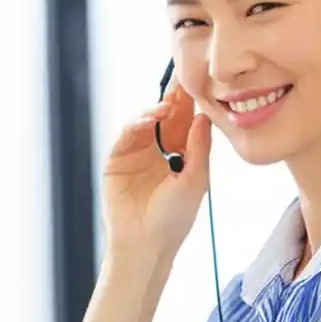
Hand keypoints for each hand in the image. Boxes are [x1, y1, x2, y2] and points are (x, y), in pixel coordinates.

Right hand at [102, 76, 212, 259]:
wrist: (146, 244)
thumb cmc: (174, 220)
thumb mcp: (196, 180)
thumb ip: (199, 147)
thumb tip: (204, 117)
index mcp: (179, 158)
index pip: (184, 124)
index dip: (190, 105)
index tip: (199, 83)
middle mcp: (157, 153)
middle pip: (164, 118)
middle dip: (173, 98)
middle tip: (181, 76)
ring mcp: (135, 156)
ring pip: (144, 122)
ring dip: (155, 110)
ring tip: (168, 103)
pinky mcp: (116, 161)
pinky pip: (126, 135)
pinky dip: (136, 123)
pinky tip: (150, 118)